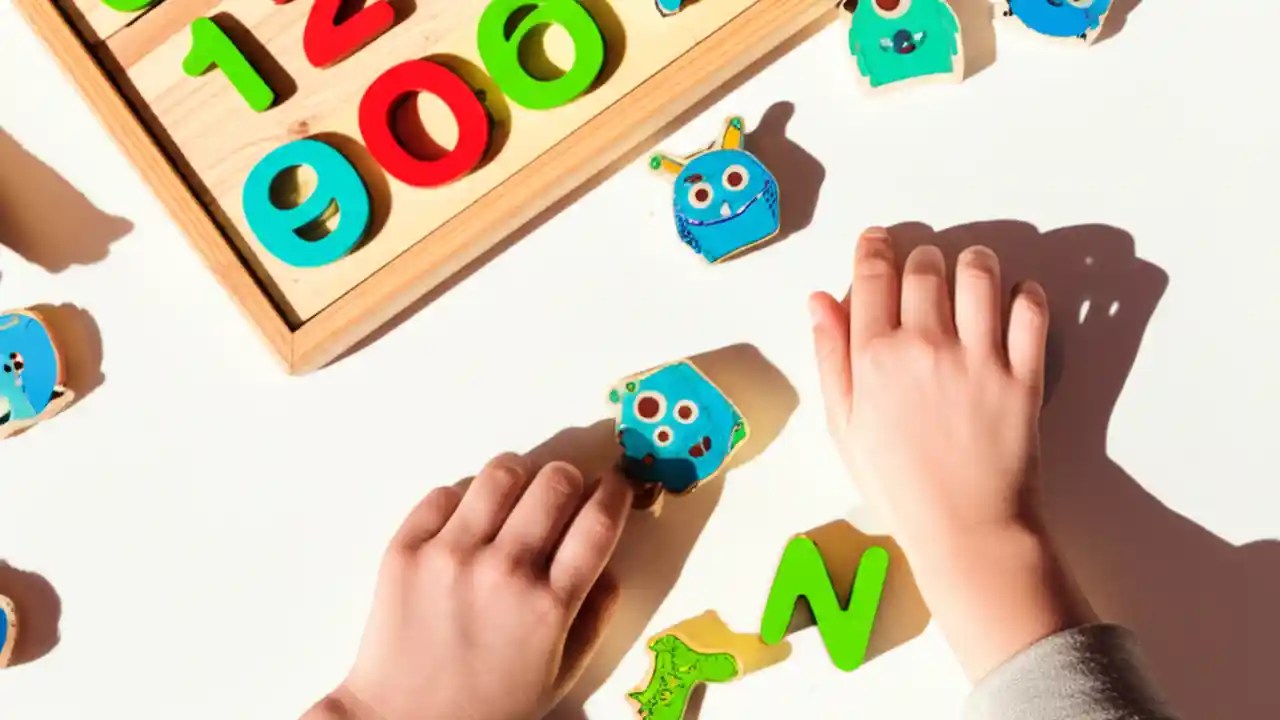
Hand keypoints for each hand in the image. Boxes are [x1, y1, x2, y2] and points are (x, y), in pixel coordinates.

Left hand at [307, 454, 633, 719]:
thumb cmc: (486, 704)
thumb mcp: (560, 672)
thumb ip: (596, 613)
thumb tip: (608, 559)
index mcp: (549, 606)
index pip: (599, 520)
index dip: (615, 492)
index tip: (615, 485)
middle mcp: (504, 572)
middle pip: (556, 482)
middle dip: (570, 481)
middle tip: (564, 493)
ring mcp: (452, 556)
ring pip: (502, 472)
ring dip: (518, 480)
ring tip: (513, 502)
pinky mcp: (408, 549)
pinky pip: (446, 492)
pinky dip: (463, 502)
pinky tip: (466, 528)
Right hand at [808, 227, 1093, 678]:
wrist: (965, 529)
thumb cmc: (898, 485)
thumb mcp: (844, 424)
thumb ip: (831, 356)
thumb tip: (820, 300)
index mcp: (874, 358)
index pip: (874, 275)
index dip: (875, 247)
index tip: (878, 240)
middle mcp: (925, 346)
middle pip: (926, 267)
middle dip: (923, 258)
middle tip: (925, 268)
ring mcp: (978, 358)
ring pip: (980, 274)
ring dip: (974, 262)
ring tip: (972, 272)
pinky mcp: (1023, 374)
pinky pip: (1030, 311)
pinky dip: (1024, 295)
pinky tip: (1014, 300)